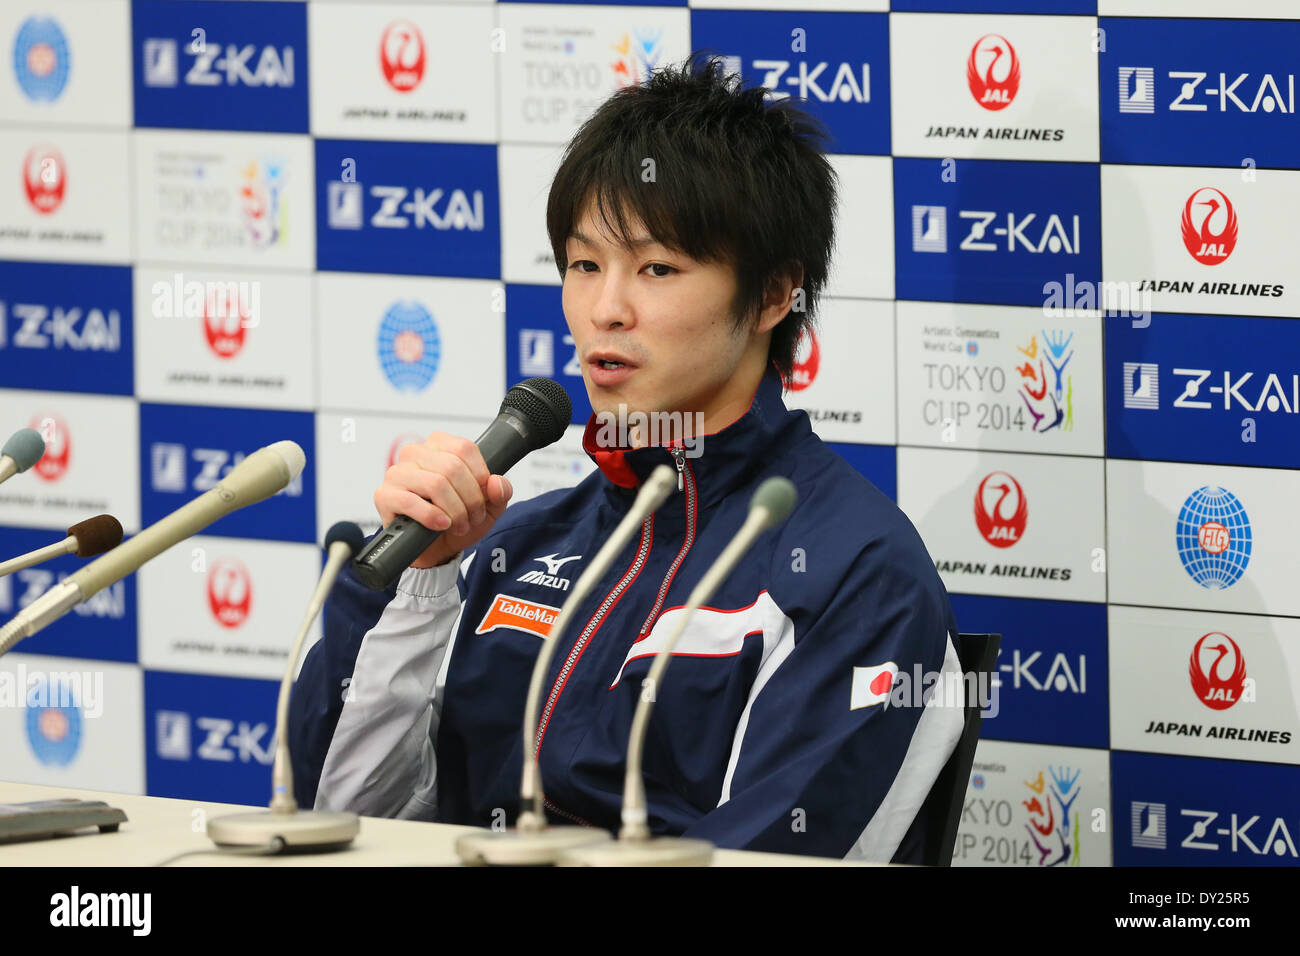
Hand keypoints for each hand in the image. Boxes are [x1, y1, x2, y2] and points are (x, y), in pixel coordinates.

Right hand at [374, 432, 513, 569]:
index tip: (483, 497)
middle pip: (452, 468)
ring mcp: (397, 473)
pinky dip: (431, 516)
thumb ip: (500, 492)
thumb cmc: (458, 519)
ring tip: (459, 525)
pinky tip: (441, 524)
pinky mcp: (385, 495)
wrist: (436, 547)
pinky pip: (410, 501)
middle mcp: (415, 453)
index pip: (465, 449)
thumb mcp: (488, 506)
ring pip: (435, 484)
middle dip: (469, 499)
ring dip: (454, 510)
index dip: (480, 477)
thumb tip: (496, 483)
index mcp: (440, 444)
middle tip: (472, 518)